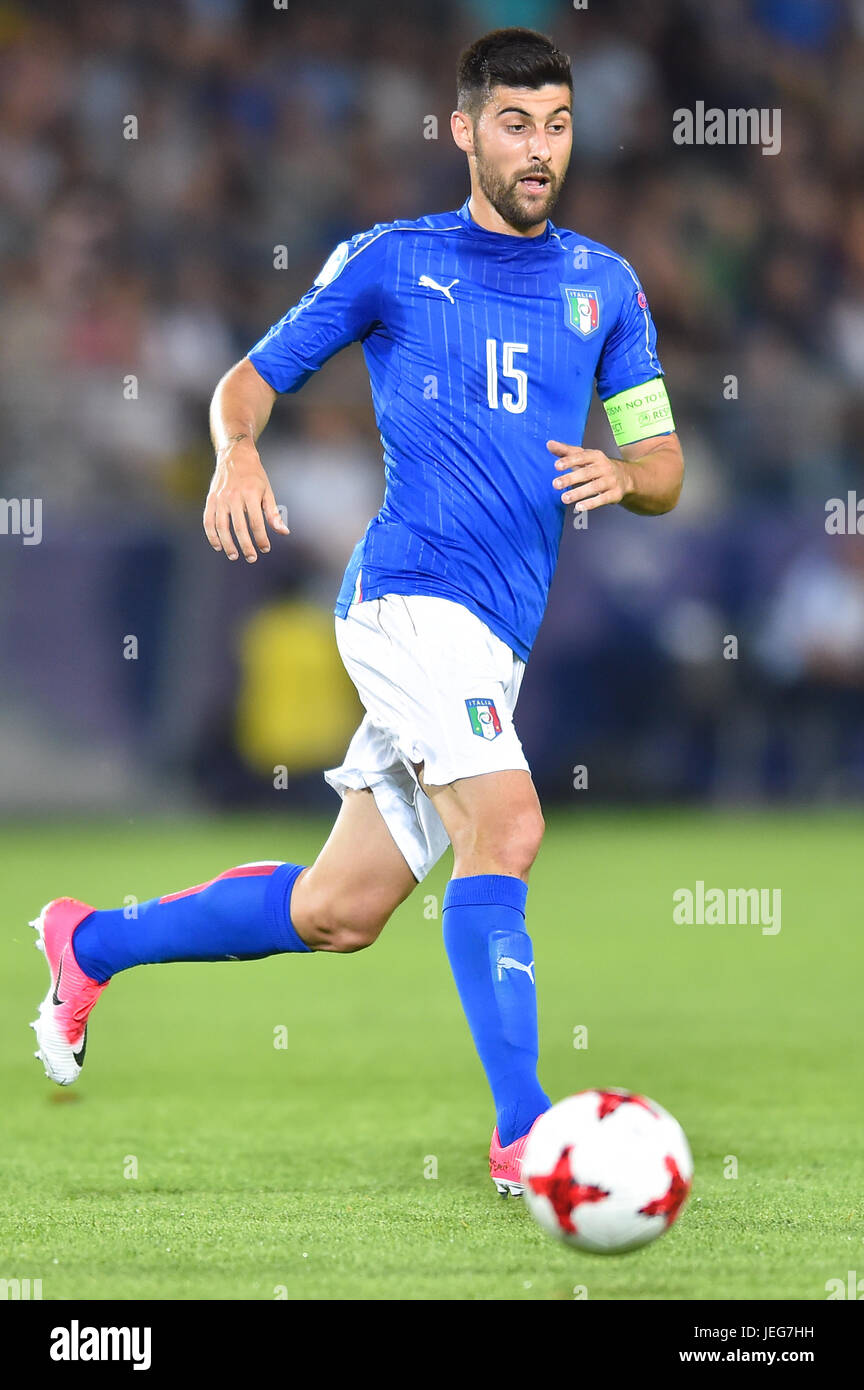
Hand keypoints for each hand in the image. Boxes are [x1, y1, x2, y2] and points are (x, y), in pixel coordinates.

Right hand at [203, 438, 289, 561]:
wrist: (235, 456)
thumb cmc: (255, 476)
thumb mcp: (267, 492)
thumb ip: (273, 514)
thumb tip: (284, 533)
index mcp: (251, 494)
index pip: (256, 522)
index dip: (261, 538)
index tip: (265, 549)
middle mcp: (234, 496)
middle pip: (239, 527)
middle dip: (246, 545)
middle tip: (252, 558)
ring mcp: (220, 498)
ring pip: (221, 526)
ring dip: (227, 544)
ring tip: (234, 556)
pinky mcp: (210, 499)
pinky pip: (208, 520)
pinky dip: (211, 535)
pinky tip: (218, 546)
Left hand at [547, 440, 632, 512]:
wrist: (625, 477)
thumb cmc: (598, 466)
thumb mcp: (584, 457)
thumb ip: (566, 451)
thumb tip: (549, 444)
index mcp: (595, 456)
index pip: (581, 457)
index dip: (569, 461)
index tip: (556, 466)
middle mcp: (604, 467)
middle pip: (586, 473)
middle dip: (570, 478)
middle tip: (555, 484)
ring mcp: (610, 481)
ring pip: (594, 487)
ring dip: (578, 493)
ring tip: (564, 498)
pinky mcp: (614, 494)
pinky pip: (603, 499)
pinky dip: (591, 503)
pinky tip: (579, 506)